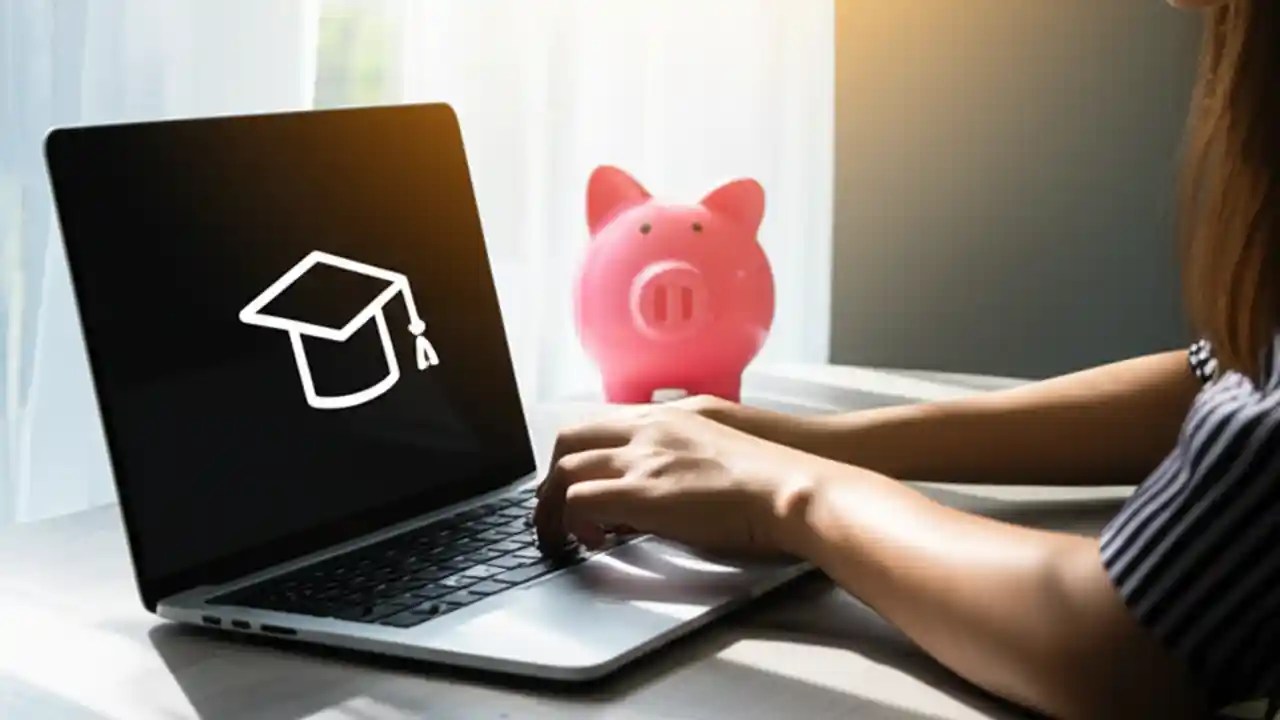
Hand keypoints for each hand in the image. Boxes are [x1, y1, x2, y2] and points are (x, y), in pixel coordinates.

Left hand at [533, 400, 820, 555]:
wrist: (794, 486)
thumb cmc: (771, 476)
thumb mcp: (716, 447)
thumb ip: (678, 458)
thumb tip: (652, 490)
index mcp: (667, 417)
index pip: (597, 424)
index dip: (577, 456)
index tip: (573, 484)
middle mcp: (647, 429)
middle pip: (569, 440)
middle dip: (552, 478)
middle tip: (553, 510)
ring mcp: (642, 458)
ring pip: (566, 471)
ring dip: (552, 507)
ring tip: (559, 536)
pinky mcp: (642, 492)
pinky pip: (581, 501)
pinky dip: (572, 522)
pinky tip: (589, 541)